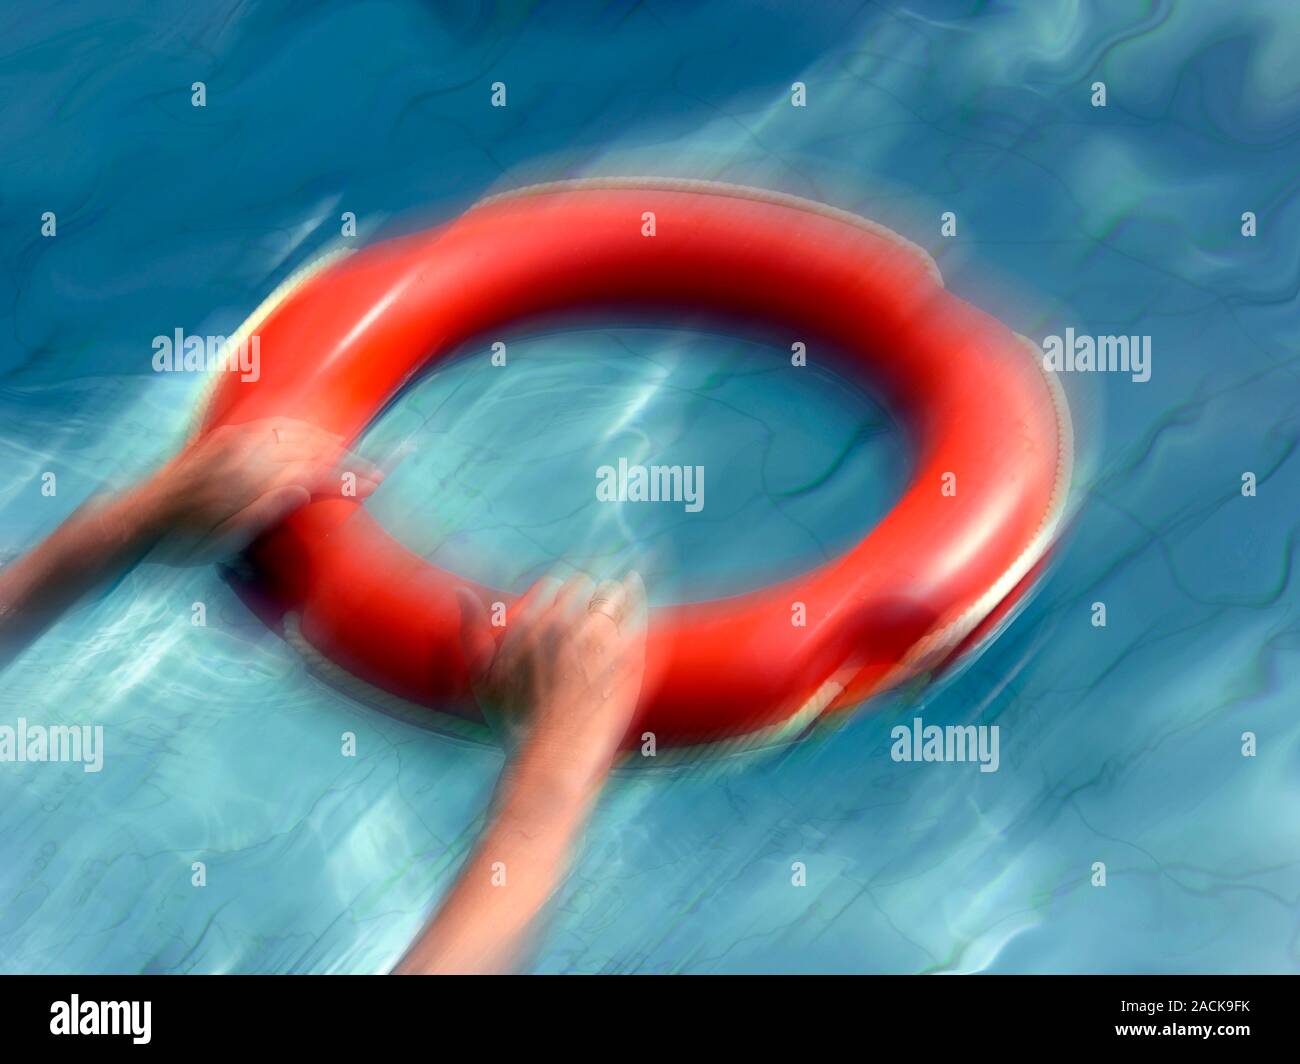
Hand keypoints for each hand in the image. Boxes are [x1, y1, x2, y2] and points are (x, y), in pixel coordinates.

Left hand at [137, 417, 383, 564]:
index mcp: (246, 478)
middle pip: (310, 446)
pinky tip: (314, 432)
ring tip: (354, 455)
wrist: (136, 518)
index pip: (312, 470)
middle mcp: (242, 451)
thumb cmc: (180, 542)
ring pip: (295, 430)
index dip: (347, 476)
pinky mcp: (225, 436)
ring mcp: (233, 440)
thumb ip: (262, 511)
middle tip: (376, 472)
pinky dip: (302, 425)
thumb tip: (304, 487)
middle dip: (347, 458)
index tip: (375, 484)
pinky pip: (273, 422)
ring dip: (329, 439)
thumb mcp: (221, 542)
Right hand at [457, 570, 647, 788]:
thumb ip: (469, 631)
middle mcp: (568, 629)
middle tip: (596, 602)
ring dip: (617, 595)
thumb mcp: (483, 678)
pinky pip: (638, 618)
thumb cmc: (515, 722)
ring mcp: (600, 643)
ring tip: (618, 602)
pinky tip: (639, 594)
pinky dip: (639, 601)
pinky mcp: (629, 659)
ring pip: (614, 599)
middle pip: (587, 589)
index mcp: (533, 626)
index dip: (561, 591)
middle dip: (590, 592)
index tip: (567, 598)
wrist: (552, 759)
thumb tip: (461, 591)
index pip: (555, 586)